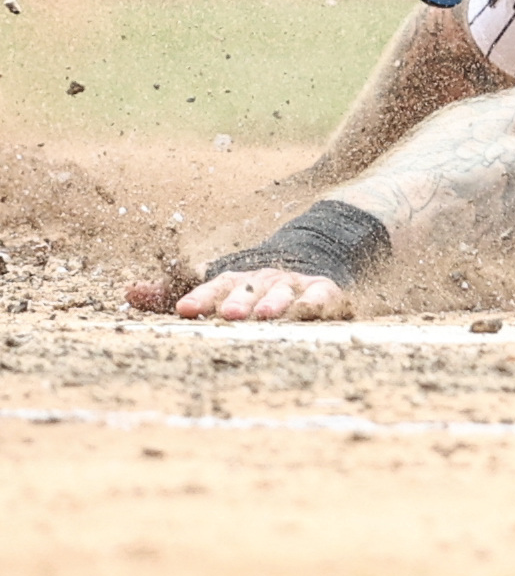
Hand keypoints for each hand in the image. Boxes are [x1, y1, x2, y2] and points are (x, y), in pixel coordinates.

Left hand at [173, 266, 352, 321]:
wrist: (309, 261)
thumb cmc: (252, 289)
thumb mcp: (215, 291)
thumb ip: (173, 293)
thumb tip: (129, 291)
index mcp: (236, 281)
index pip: (215, 286)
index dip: (201, 297)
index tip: (184, 310)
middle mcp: (263, 279)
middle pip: (249, 288)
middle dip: (239, 301)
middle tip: (229, 315)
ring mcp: (294, 284)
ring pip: (283, 291)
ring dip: (276, 302)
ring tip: (267, 315)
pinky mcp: (323, 291)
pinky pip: (319, 296)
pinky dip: (314, 302)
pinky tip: (307, 311)